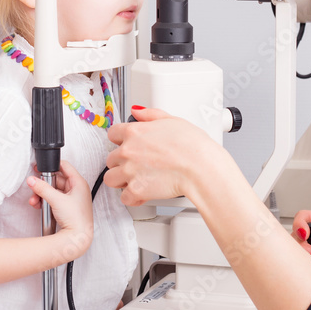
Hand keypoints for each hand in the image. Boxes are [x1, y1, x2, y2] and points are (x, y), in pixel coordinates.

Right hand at [27, 160, 93, 258]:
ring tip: (35, 200)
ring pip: (53, 191)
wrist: (78, 238)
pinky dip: (45, 201)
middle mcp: (76, 189)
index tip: (39, 166)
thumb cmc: (76, 219)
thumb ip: (42, 188)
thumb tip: (31, 180)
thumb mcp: (57, 200)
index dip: (51, 165)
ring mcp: (71, 199)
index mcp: (78, 183)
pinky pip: (53, 199)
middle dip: (43, 185)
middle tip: (34, 187)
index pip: (64, 166)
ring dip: (42, 194)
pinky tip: (38, 205)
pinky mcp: (66, 207)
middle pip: (56, 179)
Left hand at [105, 106, 227, 205]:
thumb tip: (137, 111)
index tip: (126, 145)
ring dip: (121, 181)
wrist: (200, 167)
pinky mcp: (136, 190)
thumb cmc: (192, 145)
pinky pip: (124, 198)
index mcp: (134, 132)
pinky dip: (133, 198)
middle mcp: (128, 151)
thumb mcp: (172, 120)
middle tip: (136, 165)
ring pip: (111, 179)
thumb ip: (150, 114)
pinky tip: (142, 194)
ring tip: (136, 180)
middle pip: (111, 158)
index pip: (112, 134)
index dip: (120, 140)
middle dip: (121, 163)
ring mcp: (130, 171)